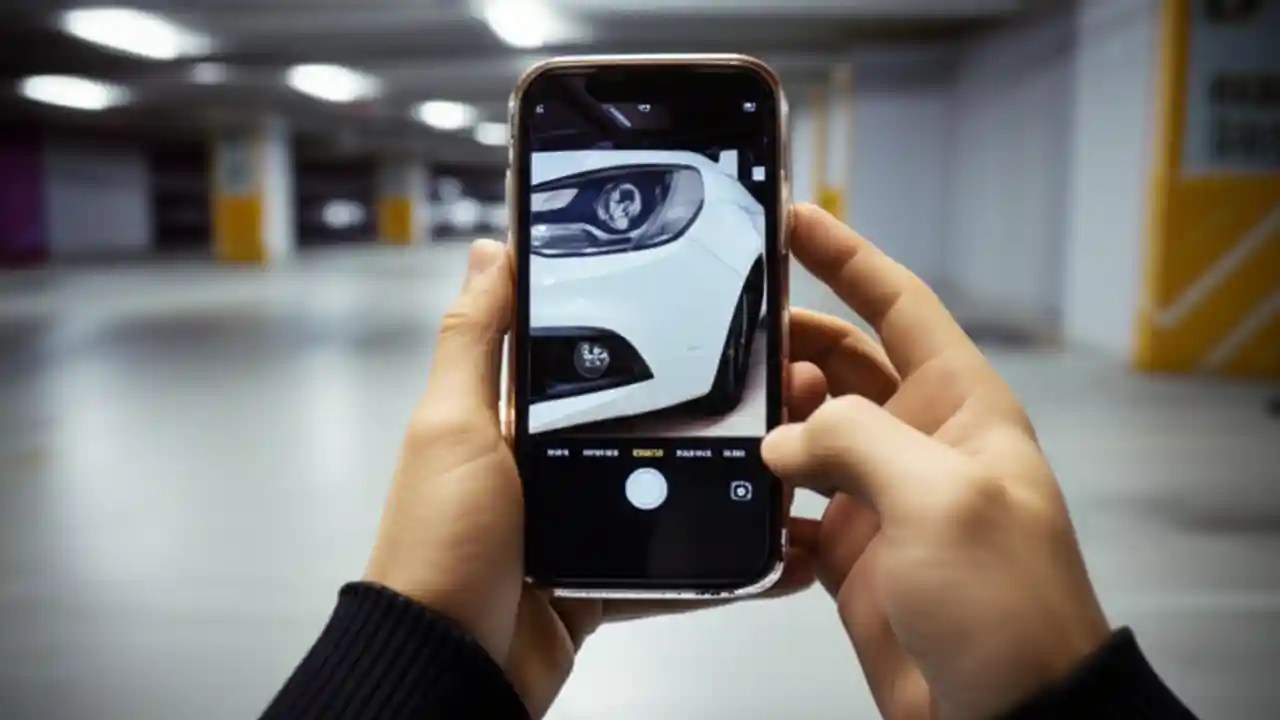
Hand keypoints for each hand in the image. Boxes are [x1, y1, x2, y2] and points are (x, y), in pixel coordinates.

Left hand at [363, 239, 816, 717]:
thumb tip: (487, 251)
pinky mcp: (604, 580)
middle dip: (706, 406)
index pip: (585, 357)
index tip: (702, 304)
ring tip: (785, 457)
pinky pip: (672, 565)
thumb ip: (475, 338)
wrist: (446, 665)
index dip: (639, 328)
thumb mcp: (452, 424)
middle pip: (642, 422)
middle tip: (774, 382)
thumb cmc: (436, 544)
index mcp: (511, 418)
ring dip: (723, 478)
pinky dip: (717, 563)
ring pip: (666, 491)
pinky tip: (768, 550)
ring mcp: (579, 525)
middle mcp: (548, 466)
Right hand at [763, 206, 1109, 719]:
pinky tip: (745, 504)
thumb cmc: (1010, 607)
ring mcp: (883, 496)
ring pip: (808, 432)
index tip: (795, 221)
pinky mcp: (853, 551)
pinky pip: (792, 505)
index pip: (899, 303)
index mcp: (960, 406)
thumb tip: (783, 439)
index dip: (846, 257)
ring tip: (734, 429)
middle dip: (788, 348)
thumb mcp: (938, 498)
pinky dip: (765, 501)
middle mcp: (919, 442)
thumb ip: (853, 442)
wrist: (1005, 715)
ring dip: (769, 426)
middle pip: (840, 364)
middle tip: (731, 343)